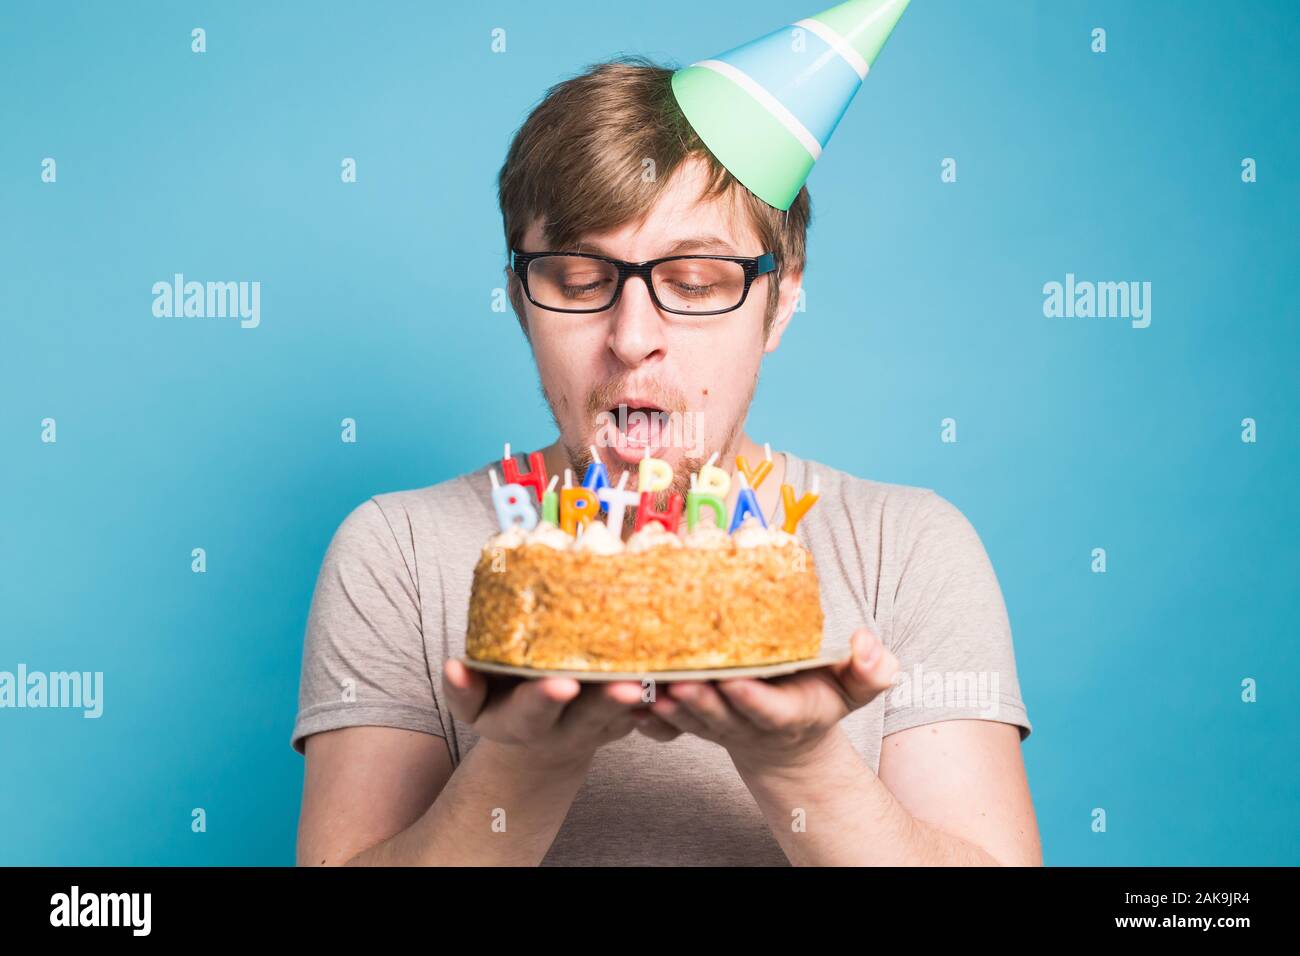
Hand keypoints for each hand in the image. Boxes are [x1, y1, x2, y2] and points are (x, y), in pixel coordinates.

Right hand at [442, 659, 649, 768]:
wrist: (543, 736)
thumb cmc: (505, 699)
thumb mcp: (477, 702)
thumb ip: (465, 688)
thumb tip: (453, 666)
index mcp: (521, 722)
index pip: (530, 712)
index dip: (543, 699)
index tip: (561, 685)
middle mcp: (564, 729)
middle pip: (588, 718)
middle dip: (605, 702)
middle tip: (625, 686)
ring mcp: (601, 727)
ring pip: (627, 716)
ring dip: (646, 700)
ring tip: (663, 680)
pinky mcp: (629, 720)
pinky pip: (653, 715)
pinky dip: (668, 699)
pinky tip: (688, 676)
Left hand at [636, 628, 899, 771]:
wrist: (787, 734)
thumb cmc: (819, 698)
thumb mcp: (853, 688)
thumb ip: (870, 670)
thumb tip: (868, 646)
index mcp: (787, 713)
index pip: (768, 709)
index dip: (751, 698)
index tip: (735, 681)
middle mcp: (746, 722)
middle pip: (719, 715)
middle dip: (698, 701)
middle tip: (679, 682)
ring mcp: (716, 723)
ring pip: (685, 718)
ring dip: (664, 705)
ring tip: (646, 686)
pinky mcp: (691, 718)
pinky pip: (663, 720)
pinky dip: (643, 711)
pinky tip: (622, 696)